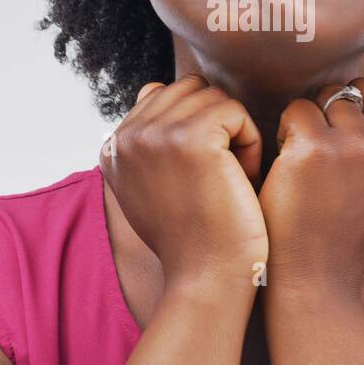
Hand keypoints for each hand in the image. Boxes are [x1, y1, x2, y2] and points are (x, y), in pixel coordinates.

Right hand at [99, 74, 267, 291]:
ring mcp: (154, 135)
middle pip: (190, 90)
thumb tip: (153, 88)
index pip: (162, 95)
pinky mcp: (190, 137)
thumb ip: (147, 140)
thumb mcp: (152, 185)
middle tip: (220, 175)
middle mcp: (126, 137)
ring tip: (229, 180)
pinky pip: (235, 111)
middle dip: (215, 125)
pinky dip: (250, 142)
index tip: (197, 177)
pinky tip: (242, 178)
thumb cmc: (193, 236)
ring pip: (213, 99)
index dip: (195, 129)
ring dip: (234, 135)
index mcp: (113, 147)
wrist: (207, 276)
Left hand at [258, 78, 363, 296]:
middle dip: (342, 107)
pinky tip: (287, 156)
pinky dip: (288, 127)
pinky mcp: (314, 147)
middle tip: (326, 143)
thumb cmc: (349, 237)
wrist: (316, 276)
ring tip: (307, 155)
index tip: (360, 125)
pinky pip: (299, 108)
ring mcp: (355, 145)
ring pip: (330, 96)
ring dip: (313, 118)